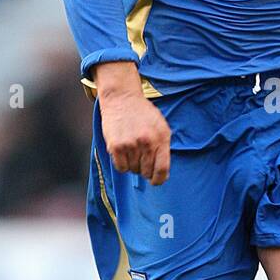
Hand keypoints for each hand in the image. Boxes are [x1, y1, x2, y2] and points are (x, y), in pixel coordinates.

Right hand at [95, 62, 171, 184]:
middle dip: (144, 169)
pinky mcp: (116, 146)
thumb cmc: (143, 114)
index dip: (159, 179)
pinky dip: (122, 164)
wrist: (123, 98)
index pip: (162, 169)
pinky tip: (123, 152)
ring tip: (132, 149)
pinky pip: (121, 168)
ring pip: (133, 170)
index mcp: (161, 138)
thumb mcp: (161, 127)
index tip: (155, 181)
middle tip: (141, 158)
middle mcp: (147, 142)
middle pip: (146, 172)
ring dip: (132, 164)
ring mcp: (131, 144)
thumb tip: (162, 174)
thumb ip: (163, 148)